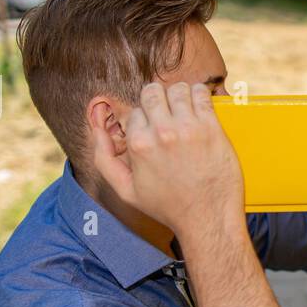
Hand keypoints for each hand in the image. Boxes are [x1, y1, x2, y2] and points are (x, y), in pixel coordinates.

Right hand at [93, 81, 244, 241]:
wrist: (207, 218)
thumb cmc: (168, 207)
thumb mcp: (126, 190)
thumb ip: (103, 159)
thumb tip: (95, 129)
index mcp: (138, 144)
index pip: (135, 112)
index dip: (144, 121)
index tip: (154, 130)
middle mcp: (161, 132)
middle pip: (152, 92)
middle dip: (157, 101)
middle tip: (167, 115)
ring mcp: (188, 128)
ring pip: (178, 89)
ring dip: (179, 97)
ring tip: (184, 112)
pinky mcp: (211, 127)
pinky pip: (201, 93)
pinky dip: (200, 95)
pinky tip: (199, 109)